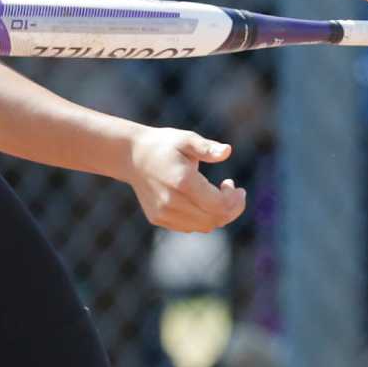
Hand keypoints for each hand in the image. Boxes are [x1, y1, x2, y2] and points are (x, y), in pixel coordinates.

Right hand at [122, 128, 246, 232]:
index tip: (233, 184)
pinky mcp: (158, 218)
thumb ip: (207, 148)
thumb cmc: (165, 145)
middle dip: (231, 208)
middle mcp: (172, 201)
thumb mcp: (186, 139)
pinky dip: (202, 218)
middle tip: (233, 191)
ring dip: (218, 214)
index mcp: (182, 181)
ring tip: (218, 195)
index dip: (235, 200)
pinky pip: (190, 227)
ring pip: (204, 227)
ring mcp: (163, 213)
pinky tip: (201, 201)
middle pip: (215, 219)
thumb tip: (227, 151)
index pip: (220, 205)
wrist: (132, 156)